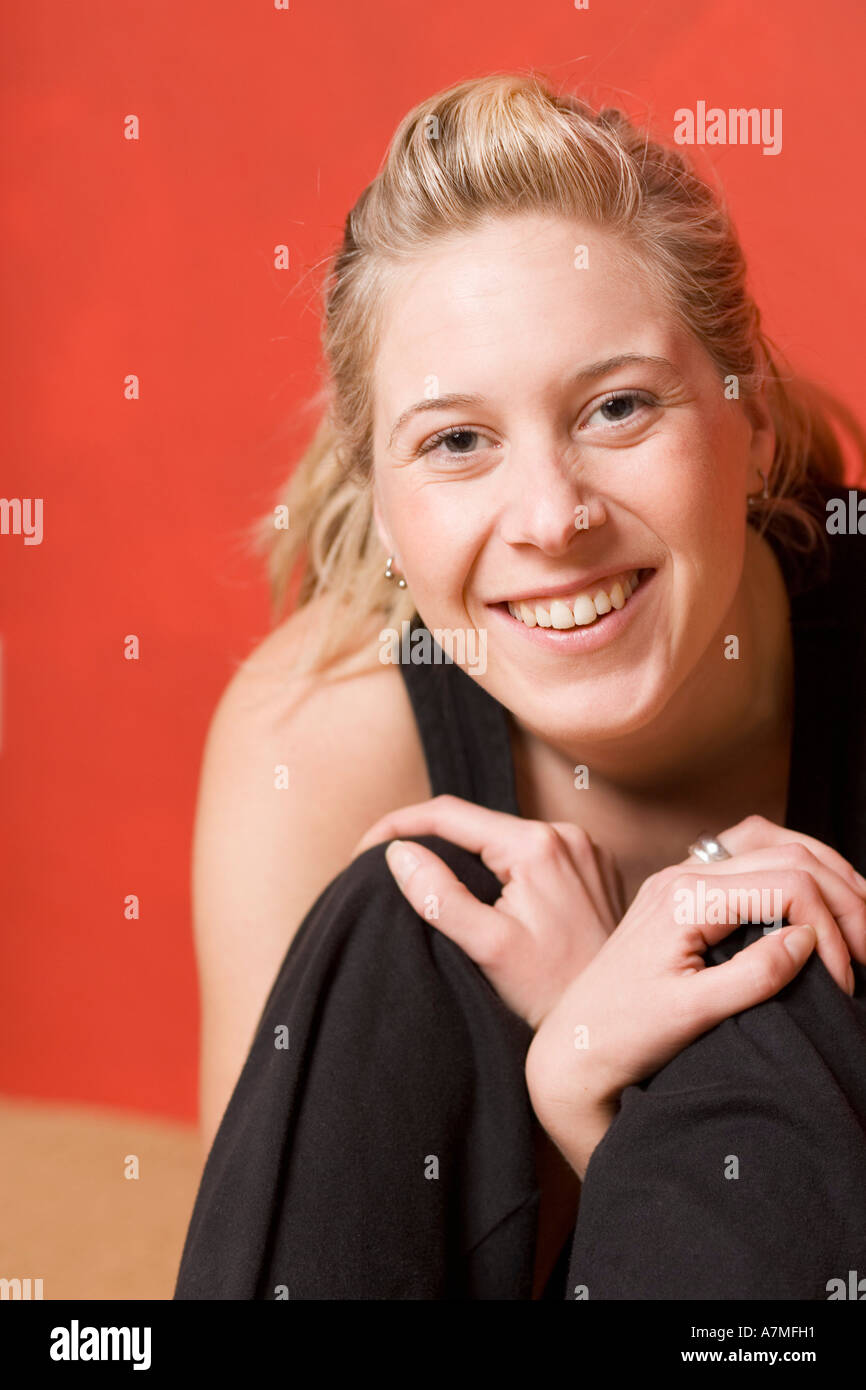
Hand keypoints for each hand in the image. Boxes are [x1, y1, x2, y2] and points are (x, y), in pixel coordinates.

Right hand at [353, 794, 619, 1029]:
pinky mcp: (591, 868)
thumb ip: (439, 896)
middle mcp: (566, 835)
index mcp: (537, 845)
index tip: (363, 852)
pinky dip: (499, 867)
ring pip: (503, 838)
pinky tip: (482, 894)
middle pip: (476, 824)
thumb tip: (398, 852)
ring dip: (464, 855)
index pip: (450, 814)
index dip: (398, 826)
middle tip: (386, 868)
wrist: (609, 1024)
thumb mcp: (487, 947)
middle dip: (429, 841)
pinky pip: (531, 853)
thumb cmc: (552, 994)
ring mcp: (584, 850)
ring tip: (426, 880)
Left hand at [524, 847, 863, 1177]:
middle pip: (790, 854)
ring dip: (825, 875)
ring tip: (859, 918)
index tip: (844, 982)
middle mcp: (684, 875)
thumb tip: (808, 940)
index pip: (788, 883)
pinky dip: (795, 872)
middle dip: (844, 897)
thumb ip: (755, 975)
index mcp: (686, 898)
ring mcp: (683, 879)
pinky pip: (751, 858)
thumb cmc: (624, 1034)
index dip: (832, 928)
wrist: (574, 1046)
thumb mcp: (693, 1014)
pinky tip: (816, 904)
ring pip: (774, 843)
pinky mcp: (685, 895)